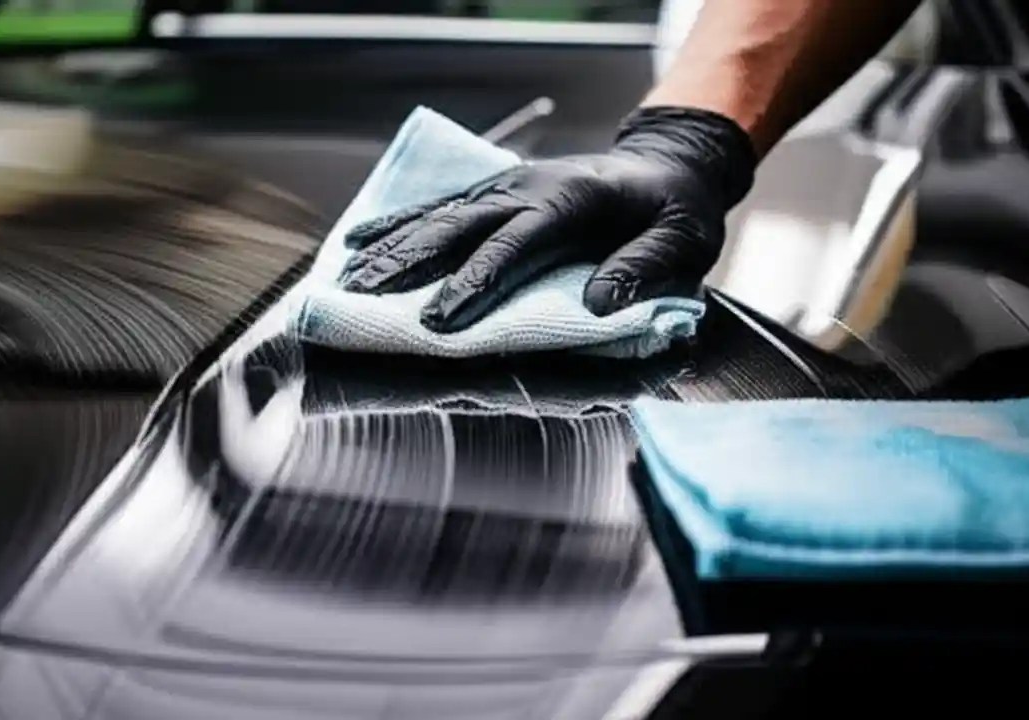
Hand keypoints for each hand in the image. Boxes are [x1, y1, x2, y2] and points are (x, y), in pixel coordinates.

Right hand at [339, 107, 756, 332]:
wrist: (669, 163)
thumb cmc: (675, 210)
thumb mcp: (683, 240)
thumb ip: (644, 268)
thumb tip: (598, 303)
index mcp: (572, 202)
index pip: (512, 246)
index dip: (471, 284)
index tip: (435, 320)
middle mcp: (528, 189)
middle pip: (457, 227)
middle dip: (406, 264)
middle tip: (362, 296)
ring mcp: (506, 187)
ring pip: (437, 217)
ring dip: (389, 247)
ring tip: (346, 277)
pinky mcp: (494, 193)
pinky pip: (437, 208)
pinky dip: (395, 224)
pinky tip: (357, 240)